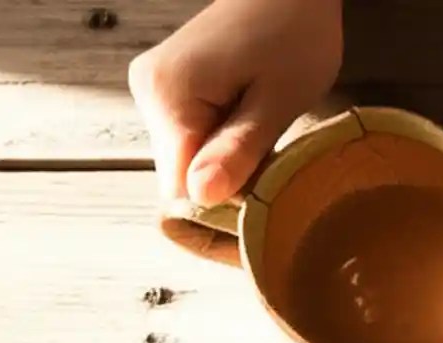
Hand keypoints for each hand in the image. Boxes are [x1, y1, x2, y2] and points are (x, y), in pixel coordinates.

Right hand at [128, 0, 342, 205]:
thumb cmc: (295, 32)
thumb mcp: (279, 98)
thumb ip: (240, 149)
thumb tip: (201, 197)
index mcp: (169, 97)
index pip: (178, 191)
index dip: (221, 209)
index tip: (262, 204)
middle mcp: (147, 95)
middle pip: (181, 178)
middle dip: (227, 186)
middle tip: (274, 165)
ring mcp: (154, 91)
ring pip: (188, 162)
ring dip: (227, 166)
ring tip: (266, 137)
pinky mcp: (168, 89)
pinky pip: (192, 139)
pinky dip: (222, 146)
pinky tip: (252, 127)